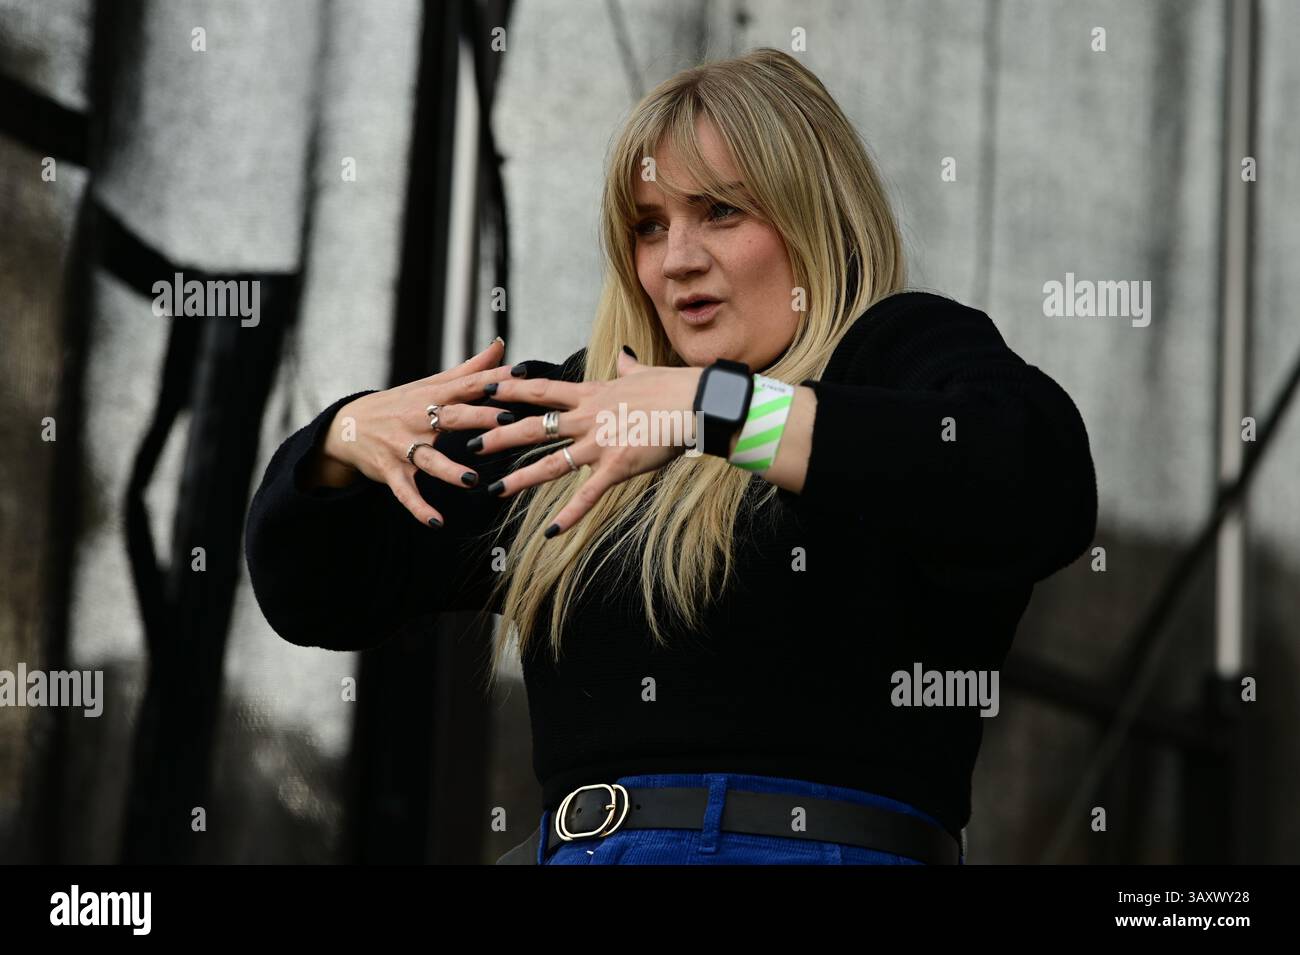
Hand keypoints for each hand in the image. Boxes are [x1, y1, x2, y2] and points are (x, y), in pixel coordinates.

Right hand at [311, 338, 521, 526]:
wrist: (347, 425)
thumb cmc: (400, 404)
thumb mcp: (431, 384)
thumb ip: (469, 370)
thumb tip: (501, 346)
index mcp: (431, 396)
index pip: (466, 385)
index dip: (493, 381)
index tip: (521, 377)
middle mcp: (417, 418)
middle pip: (451, 416)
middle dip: (478, 418)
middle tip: (507, 422)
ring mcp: (402, 446)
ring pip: (428, 458)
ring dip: (449, 469)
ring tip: (471, 480)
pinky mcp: (390, 471)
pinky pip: (405, 492)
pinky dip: (419, 508)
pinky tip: (437, 522)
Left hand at [466, 347, 703, 536]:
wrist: (694, 402)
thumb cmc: (674, 386)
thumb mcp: (644, 373)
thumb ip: (628, 368)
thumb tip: (625, 355)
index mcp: (592, 395)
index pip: (542, 390)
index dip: (511, 388)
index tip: (486, 387)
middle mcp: (588, 419)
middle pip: (534, 427)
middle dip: (499, 437)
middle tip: (470, 445)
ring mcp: (600, 444)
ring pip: (552, 464)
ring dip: (521, 478)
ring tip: (494, 489)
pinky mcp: (616, 466)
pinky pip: (587, 495)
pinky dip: (569, 515)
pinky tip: (550, 531)